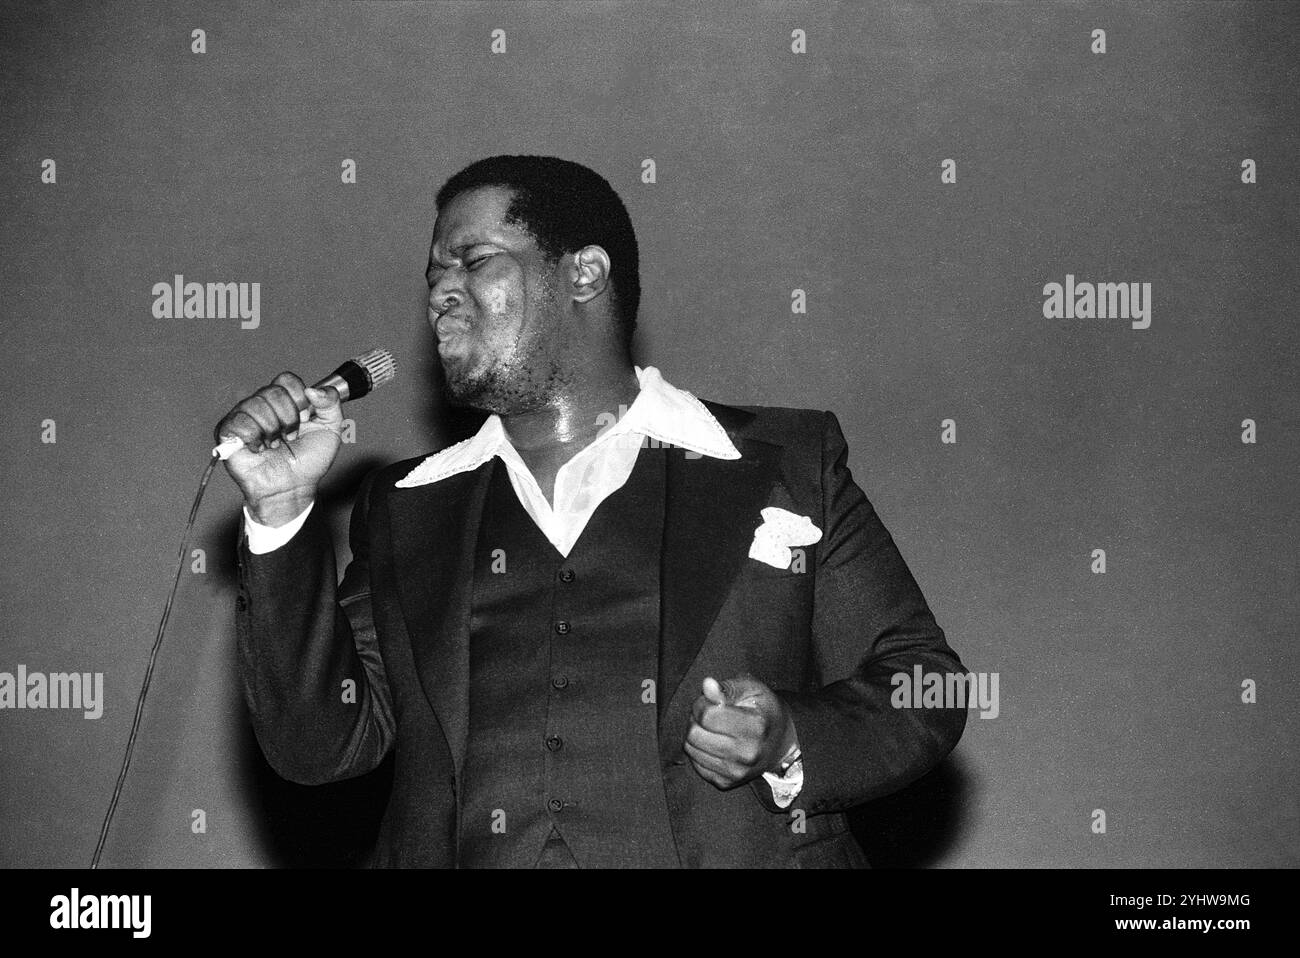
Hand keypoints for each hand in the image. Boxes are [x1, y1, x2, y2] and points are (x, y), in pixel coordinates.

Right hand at [213, 372, 343, 523]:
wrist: (293, 488)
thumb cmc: (309, 461)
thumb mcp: (332, 429)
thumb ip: (331, 402)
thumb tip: (313, 389)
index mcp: (285, 401)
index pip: (286, 380)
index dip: (299, 399)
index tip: (306, 419)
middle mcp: (263, 405)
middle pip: (272, 391)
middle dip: (288, 418)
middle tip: (290, 436)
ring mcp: (244, 417)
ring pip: (255, 404)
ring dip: (272, 430)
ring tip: (275, 445)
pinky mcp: (228, 432)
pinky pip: (238, 421)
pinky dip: (254, 438)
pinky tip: (259, 449)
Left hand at [684, 675, 797, 789]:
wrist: (781, 742)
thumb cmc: (763, 710)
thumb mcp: (752, 690)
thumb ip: (727, 688)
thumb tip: (707, 685)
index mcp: (755, 726)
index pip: (707, 715)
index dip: (701, 703)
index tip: (710, 701)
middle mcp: (747, 753)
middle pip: (695, 734)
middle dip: (695, 719)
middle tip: (708, 715)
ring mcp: (737, 771)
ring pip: (691, 749)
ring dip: (695, 734)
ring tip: (711, 728)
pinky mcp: (726, 782)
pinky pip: (695, 764)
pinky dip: (699, 751)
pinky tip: (713, 743)